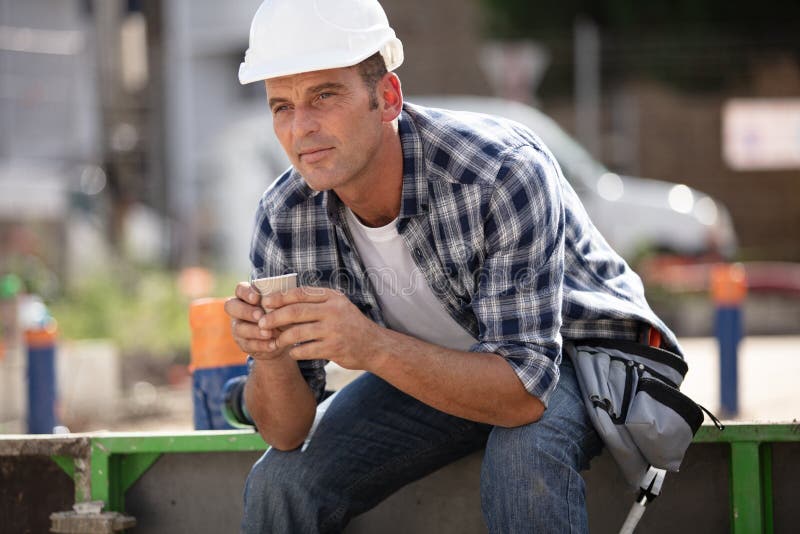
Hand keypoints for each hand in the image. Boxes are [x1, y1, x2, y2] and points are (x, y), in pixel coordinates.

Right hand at [224, 282, 286, 359]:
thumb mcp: (281, 306)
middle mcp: (238, 310)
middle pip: (232, 306)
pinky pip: (248, 345)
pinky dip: (262, 345)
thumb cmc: (281, 314)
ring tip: (269, 333)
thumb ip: (279, 302)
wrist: (282, 338)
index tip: (256, 298)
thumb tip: (285, 300)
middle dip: (246, 311)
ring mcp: (238, 327)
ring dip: (254, 331)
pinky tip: (272, 344)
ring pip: (239, 328)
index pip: (240, 289)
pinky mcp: (243, 344)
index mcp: (246, 296)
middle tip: (260, 316)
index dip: (245, 292)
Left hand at [258, 287, 383, 369]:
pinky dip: (295, 352)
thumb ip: (316, 301)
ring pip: (297, 332)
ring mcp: (334, 330)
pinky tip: (292, 353)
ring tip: (274, 341)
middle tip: (262, 324)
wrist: (374, 345)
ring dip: (282, 338)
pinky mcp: (333, 348)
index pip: (300, 293)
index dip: (280, 297)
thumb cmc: (349, 324)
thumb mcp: (337, 306)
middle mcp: (333, 311)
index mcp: (332, 297)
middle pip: (295, 311)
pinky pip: (305, 350)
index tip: (265, 302)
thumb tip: (282, 300)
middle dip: (274, 318)